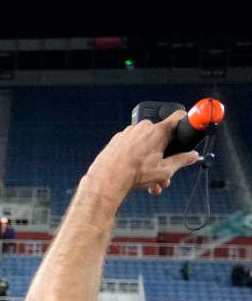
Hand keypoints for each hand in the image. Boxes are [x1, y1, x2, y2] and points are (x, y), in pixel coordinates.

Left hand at [84, 112, 203, 198]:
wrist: (106, 179)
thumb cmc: (135, 173)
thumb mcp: (166, 170)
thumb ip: (182, 160)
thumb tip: (193, 155)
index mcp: (158, 131)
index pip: (178, 117)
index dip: (185, 122)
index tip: (187, 130)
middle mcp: (143, 127)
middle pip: (161, 139)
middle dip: (165, 157)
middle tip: (165, 175)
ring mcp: (128, 133)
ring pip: (146, 146)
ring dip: (151, 163)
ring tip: (151, 183)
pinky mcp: (117, 140)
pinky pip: (132, 147)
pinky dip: (136, 159)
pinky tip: (135, 175)